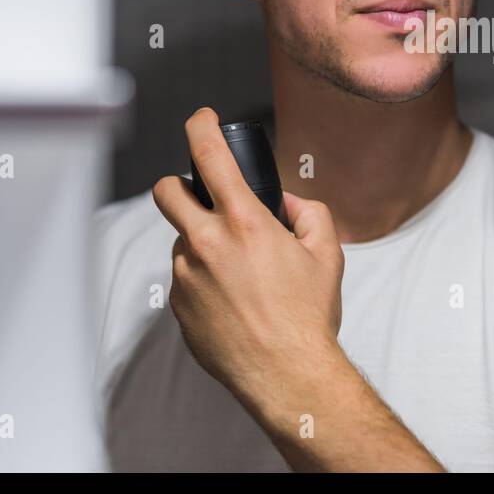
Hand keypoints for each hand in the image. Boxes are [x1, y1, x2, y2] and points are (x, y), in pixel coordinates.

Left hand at [152, 107, 344, 409]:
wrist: (287, 374)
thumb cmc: (308, 316)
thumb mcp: (327, 253)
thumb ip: (308, 213)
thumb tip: (285, 202)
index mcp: (245, 223)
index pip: (208, 155)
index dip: (201, 126)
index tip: (202, 119)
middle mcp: (207, 244)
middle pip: (166, 191)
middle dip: (178, 184)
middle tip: (199, 195)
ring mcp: (187, 277)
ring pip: (181, 241)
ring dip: (201, 244)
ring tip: (238, 274)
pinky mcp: (178, 308)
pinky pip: (185, 280)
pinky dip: (203, 280)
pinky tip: (232, 301)